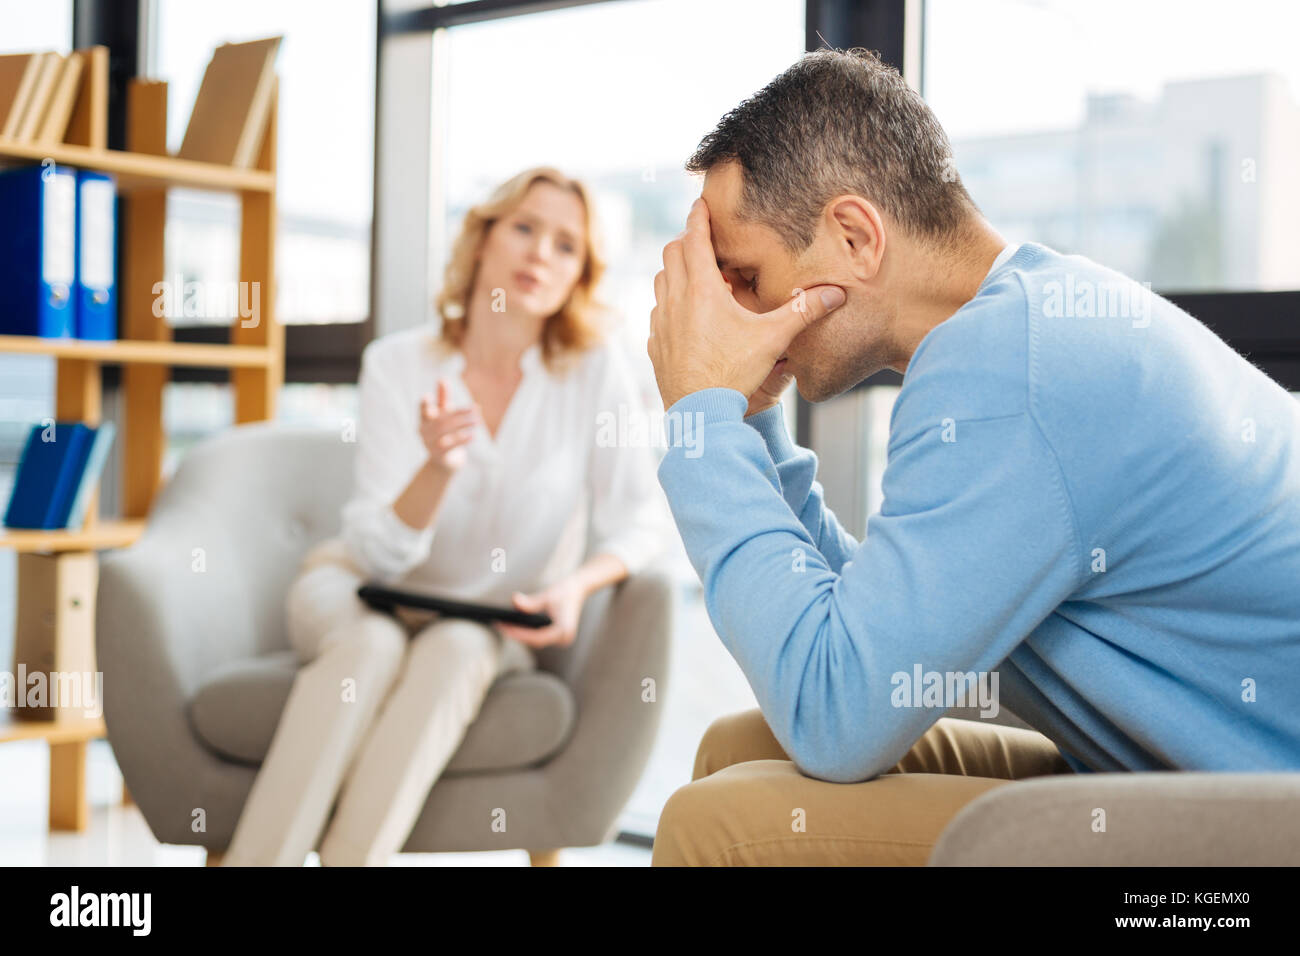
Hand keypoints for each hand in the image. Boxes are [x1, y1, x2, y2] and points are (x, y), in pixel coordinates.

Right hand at [419, 379, 479, 472]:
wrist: (444, 461)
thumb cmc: (444, 432)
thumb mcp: (443, 414)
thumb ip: (442, 398)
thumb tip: (442, 378)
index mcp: (425, 420)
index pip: (423, 410)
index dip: (424, 404)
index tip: (427, 396)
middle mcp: (424, 431)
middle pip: (441, 420)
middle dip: (458, 413)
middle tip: (475, 408)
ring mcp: (430, 444)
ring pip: (446, 432)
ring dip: (462, 425)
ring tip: (477, 420)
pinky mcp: (439, 455)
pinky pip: (450, 446)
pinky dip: (462, 439)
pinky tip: (473, 435)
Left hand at [496, 578, 584, 648]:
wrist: (578, 589)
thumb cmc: (565, 590)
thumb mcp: (547, 595)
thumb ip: (530, 602)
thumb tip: (514, 601)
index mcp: (565, 629)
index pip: (538, 637)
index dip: (519, 634)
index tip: (504, 627)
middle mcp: (564, 638)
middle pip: (535, 641)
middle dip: (516, 634)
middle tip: (498, 625)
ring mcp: (561, 639)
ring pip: (535, 641)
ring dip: (519, 635)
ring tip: (502, 626)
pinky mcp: (556, 637)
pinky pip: (538, 638)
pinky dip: (526, 633)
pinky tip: (512, 626)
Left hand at [647, 197, 845, 409]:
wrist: (701, 415)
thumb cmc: (734, 373)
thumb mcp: (773, 339)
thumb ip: (803, 311)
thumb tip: (837, 293)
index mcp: (701, 290)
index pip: (693, 239)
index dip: (698, 217)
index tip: (701, 204)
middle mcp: (675, 300)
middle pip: (671, 254)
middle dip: (686, 241)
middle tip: (703, 241)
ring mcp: (661, 323)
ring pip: (660, 281)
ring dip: (675, 272)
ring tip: (696, 276)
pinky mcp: (655, 345)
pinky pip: (657, 313)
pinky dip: (668, 304)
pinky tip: (685, 316)